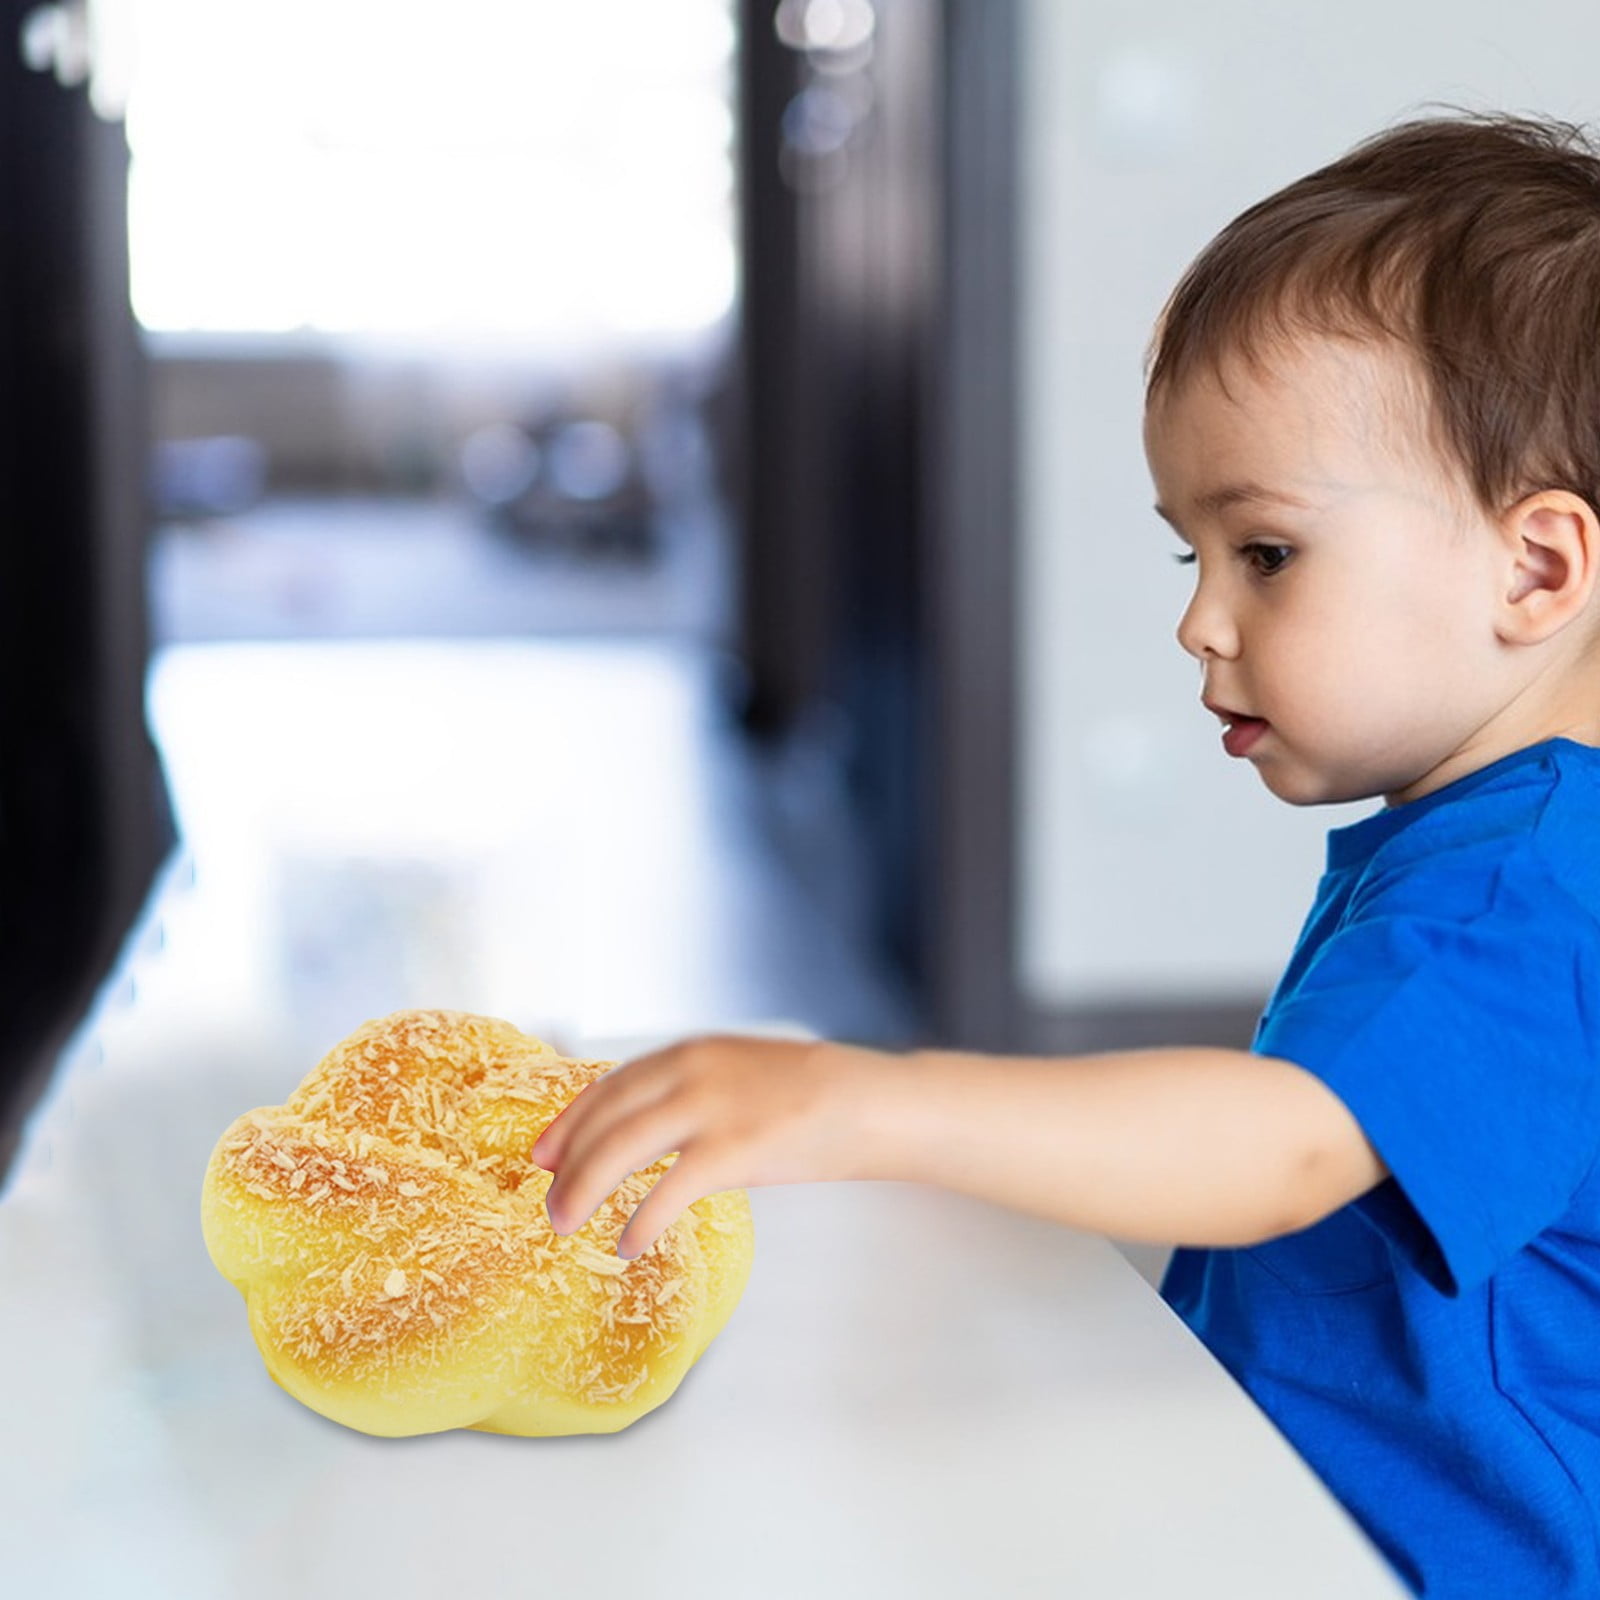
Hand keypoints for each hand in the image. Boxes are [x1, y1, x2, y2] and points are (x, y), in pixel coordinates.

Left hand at [529, 1033, 880, 1258]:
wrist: (870, 1101)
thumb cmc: (812, 1094)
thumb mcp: (740, 1073)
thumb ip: (692, 1091)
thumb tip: (649, 1132)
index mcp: (691, 1052)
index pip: (610, 1086)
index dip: (570, 1121)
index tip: (544, 1152)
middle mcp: (690, 1072)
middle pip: (605, 1118)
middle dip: (566, 1162)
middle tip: (546, 1198)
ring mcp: (711, 1109)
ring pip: (620, 1150)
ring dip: (584, 1190)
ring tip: (565, 1224)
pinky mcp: (734, 1150)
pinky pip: (667, 1191)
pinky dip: (640, 1221)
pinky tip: (629, 1243)